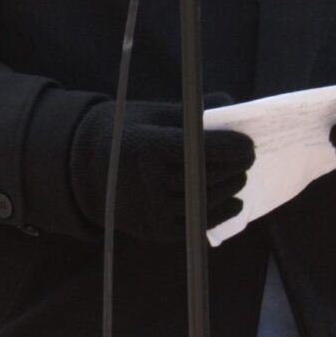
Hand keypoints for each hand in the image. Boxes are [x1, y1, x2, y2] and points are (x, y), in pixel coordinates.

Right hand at [70, 99, 254, 239]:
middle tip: (248, 160)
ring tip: (240, 178)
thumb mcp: (156, 113)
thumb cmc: (130, 130)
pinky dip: (217, 214)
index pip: (198, 149)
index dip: (230, 148)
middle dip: (233, 169)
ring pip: (202, 201)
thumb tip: (235, 107)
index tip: (249, 146)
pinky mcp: (151, 229)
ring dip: (228, 190)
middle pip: (204, 176)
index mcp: (143, 145)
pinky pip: (193, 224)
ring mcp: (146, 209)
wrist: (86, 163)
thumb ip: (194, 112)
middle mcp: (142, 180)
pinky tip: (232, 202)